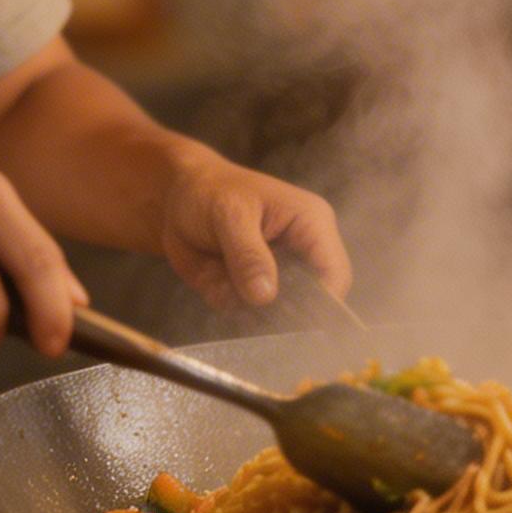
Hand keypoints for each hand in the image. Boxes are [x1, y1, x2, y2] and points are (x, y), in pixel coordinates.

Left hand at [153, 145, 350, 309]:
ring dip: (245, 307)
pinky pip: (246, 317)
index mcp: (312, 225)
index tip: (292, 321)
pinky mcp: (252, 291)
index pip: (335, 274)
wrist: (176, 196)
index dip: (323, 304)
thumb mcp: (228, 214)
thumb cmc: (210, 191)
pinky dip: (227, 304)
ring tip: (218, 274)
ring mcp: (277, 277)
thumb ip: (248, 254)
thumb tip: (266, 295)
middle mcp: (301, 255)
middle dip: (277, 310)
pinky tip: (211, 279)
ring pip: (275, 316)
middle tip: (243, 295)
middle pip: (311, 304)